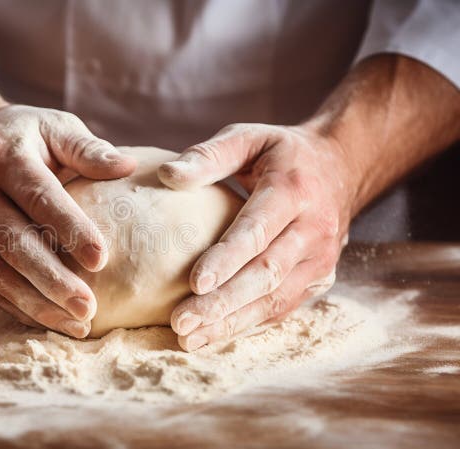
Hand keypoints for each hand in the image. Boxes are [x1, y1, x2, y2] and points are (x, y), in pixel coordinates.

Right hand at [0, 104, 136, 337]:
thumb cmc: (22, 135)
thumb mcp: (53, 126)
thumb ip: (87, 149)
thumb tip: (126, 167)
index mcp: (2, 156)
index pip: (38, 197)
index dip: (69, 229)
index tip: (101, 259)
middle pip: (13, 242)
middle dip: (52, 279)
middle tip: (89, 307)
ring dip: (37, 304)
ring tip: (78, 324)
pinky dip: (20, 307)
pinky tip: (52, 320)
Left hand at [158, 123, 352, 350]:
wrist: (342, 165)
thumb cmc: (281, 152)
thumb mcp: (248, 137)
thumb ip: (208, 155)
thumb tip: (166, 174)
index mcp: (294, 190)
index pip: (257, 231)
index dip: (227, 259)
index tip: (194, 283)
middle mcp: (314, 228)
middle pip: (266, 274)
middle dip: (222, 303)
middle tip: (181, 322)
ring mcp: (321, 258)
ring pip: (276, 299)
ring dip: (232, 323)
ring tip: (191, 338)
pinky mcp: (320, 278)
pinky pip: (283, 307)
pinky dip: (248, 324)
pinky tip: (215, 336)